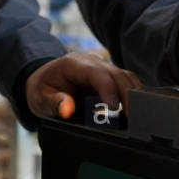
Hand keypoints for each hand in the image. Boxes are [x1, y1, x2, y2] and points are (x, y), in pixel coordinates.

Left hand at [24, 52, 141, 119]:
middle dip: (126, 94)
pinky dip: (132, 94)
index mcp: (73, 64)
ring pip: (124, 76)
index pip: (96, 72)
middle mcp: (91, 62)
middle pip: (116, 73)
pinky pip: (124, 83)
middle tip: (132, 116)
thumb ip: (54, 103)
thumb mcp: (40, 98)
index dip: (107, 88)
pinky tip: (135, 109)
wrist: (44, 81)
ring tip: (137, 115)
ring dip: (133, 94)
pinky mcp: (108, 78)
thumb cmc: (43, 89)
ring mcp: (102, 68)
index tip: (113, 107)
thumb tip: (67, 109)